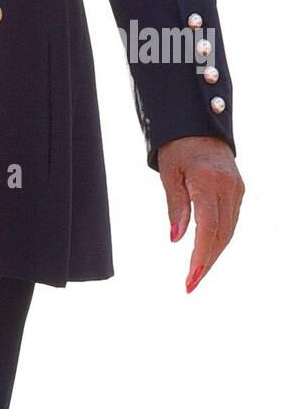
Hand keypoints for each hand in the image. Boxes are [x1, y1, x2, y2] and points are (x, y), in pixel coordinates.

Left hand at [157, 136, 243, 292]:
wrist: (198, 124)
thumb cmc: (176, 147)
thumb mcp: (169, 172)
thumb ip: (175, 205)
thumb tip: (176, 239)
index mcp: (209, 181)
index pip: (208, 228)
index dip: (201, 256)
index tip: (190, 277)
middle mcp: (228, 187)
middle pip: (221, 234)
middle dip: (206, 262)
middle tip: (190, 284)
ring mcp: (237, 189)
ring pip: (228, 231)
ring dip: (213, 254)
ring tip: (196, 274)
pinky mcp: (238, 190)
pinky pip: (230, 221)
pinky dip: (219, 239)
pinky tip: (206, 252)